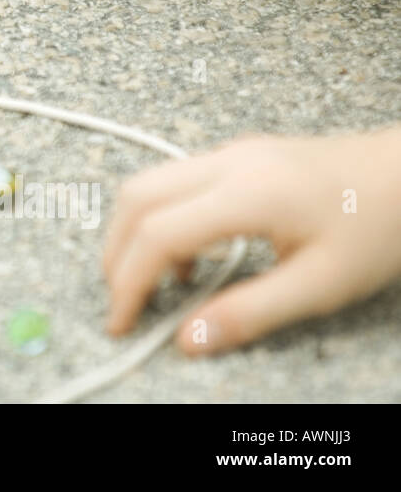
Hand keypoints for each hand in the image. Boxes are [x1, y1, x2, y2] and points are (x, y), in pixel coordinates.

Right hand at [103, 127, 400, 354]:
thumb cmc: (378, 225)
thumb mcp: (321, 284)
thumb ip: (250, 312)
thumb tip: (190, 339)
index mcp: (247, 193)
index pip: (157, 234)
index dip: (129, 282)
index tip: (123, 322)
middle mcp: (228, 163)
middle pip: (136, 199)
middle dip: (116, 254)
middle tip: (124, 301)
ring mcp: (230, 153)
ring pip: (148, 183)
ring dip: (134, 233)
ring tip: (155, 282)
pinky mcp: (238, 155)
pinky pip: (174, 179)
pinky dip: (160, 217)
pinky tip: (192, 255)